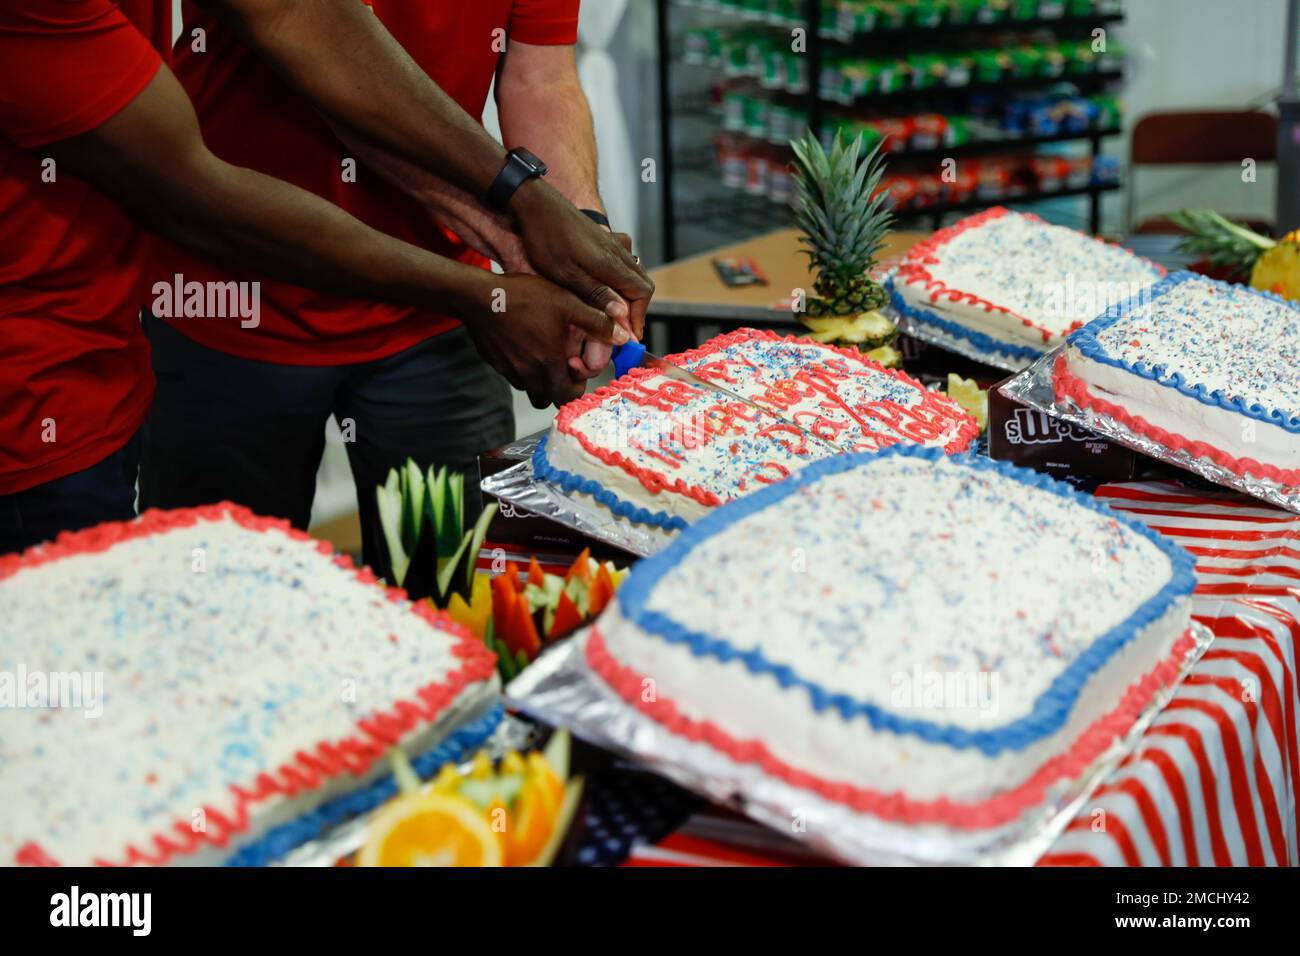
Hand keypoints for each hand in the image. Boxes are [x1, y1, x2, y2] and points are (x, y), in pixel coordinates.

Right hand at [457, 273, 628, 408]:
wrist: (478, 295)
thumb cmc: (523, 296)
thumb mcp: (567, 302)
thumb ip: (596, 321)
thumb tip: (622, 336)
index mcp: (549, 362)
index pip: (566, 396)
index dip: (575, 388)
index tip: (576, 371)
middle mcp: (528, 372)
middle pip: (547, 400)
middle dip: (558, 390)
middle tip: (563, 369)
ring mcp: (509, 370)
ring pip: (529, 390)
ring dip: (539, 382)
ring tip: (544, 357)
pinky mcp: (495, 363)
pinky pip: (513, 377)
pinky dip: (522, 371)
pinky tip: (524, 348)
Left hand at [508, 180, 652, 339]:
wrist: (536, 204)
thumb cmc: (545, 239)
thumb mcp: (566, 274)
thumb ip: (596, 294)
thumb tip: (622, 314)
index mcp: (611, 263)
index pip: (642, 293)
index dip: (638, 317)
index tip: (629, 335)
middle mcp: (618, 252)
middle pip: (643, 284)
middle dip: (637, 309)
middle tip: (623, 328)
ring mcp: (612, 244)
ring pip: (635, 273)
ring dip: (631, 295)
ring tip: (617, 313)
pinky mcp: (604, 240)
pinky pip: (625, 262)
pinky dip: (624, 280)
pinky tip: (609, 287)